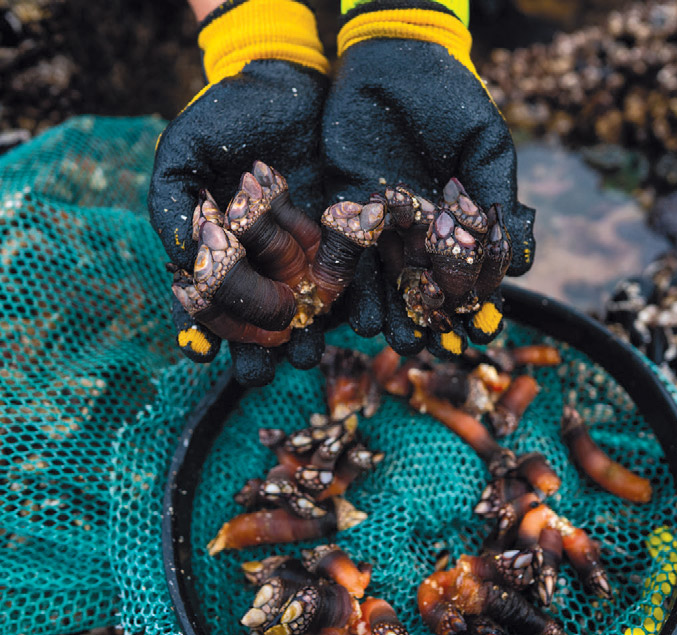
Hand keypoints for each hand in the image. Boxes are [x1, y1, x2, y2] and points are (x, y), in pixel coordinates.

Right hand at [149, 0, 328, 384]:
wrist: (288, 84)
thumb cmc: (225, 120)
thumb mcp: (185, 156)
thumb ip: (172, 207)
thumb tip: (181, 266)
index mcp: (216, 257)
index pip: (206, 306)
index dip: (207, 331)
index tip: (208, 351)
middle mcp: (260, 268)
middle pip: (257, 321)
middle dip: (261, 347)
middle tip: (268, 364)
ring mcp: (303, 261)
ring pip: (306, 311)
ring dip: (308, 337)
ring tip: (309, 351)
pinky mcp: (343, 245)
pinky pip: (353, 281)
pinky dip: (359, 305)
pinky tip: (360, 325)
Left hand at [322, 3, 534, 359]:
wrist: (391, 62)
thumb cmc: (449, 101)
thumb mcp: (485, 145)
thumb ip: (500, 197)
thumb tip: (519, 264)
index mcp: (458, 223)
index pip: (468, 271)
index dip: (471, 300)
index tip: (474, 327)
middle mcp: (421, 233)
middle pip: (425, 286)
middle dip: (426, 317)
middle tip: (426, 346)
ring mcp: (382, 226)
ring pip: (386, 281)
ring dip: (388, 313)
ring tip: (390, 340)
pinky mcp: (346, 212)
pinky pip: (347, 256)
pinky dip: (350, 285)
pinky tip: (353, 312)